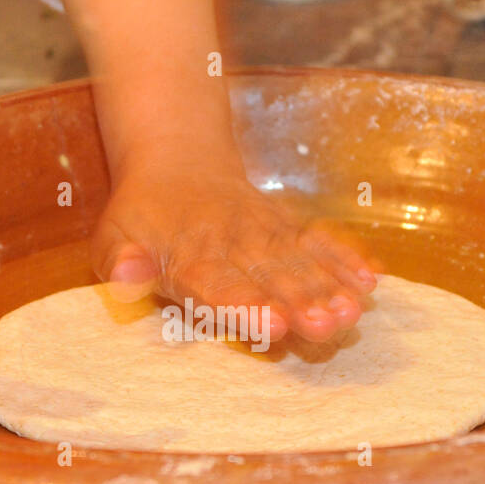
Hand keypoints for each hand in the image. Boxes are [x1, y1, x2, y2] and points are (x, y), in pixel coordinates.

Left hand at [91, 163, 378, 341]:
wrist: (177, 159)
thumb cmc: (141, 215)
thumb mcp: (113, 236)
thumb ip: (122, 261)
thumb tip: (126, 275)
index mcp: (188, 257)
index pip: (217, 284)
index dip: (246, 304)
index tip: (274, 323)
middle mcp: (234, 245)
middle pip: (271, 278)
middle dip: (302, 302)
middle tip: (327, 324)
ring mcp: (266, 234)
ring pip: (301, 263)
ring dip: (330, 288)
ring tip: (354, 312)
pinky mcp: (288, 227)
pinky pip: (320, 241)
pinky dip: (345, 258)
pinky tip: (371, 279)